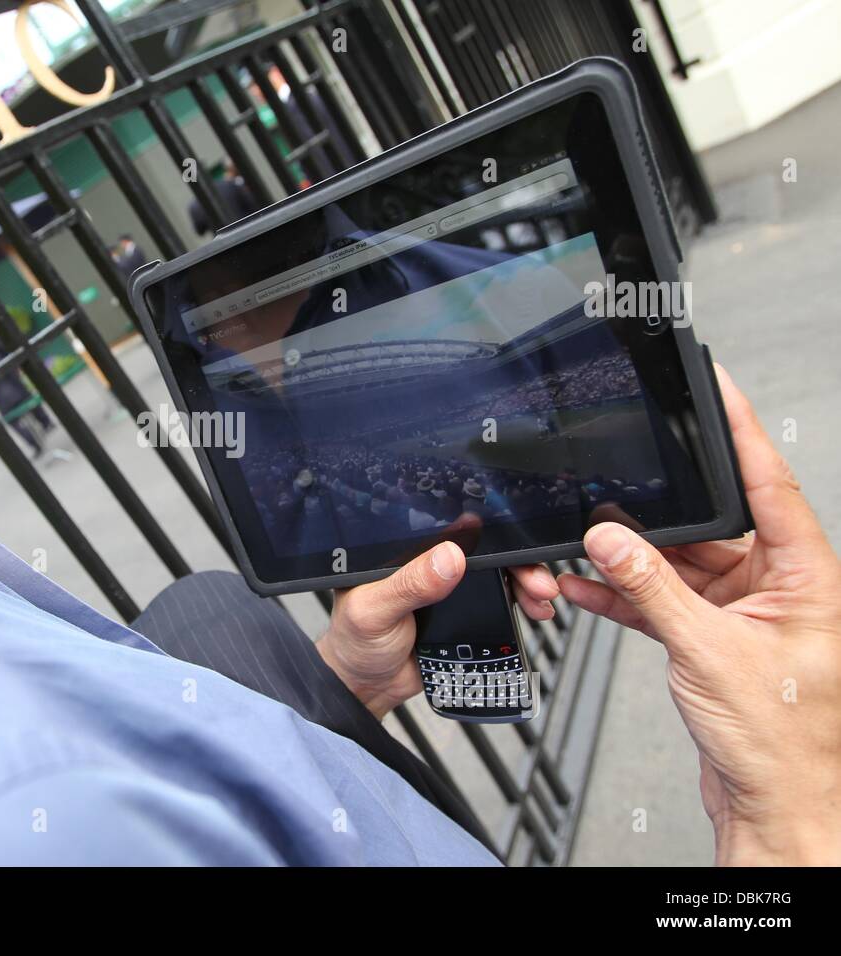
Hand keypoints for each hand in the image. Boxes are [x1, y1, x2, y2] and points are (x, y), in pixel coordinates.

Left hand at [315, 541, 556, 719]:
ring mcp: (449, 591)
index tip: (513, 545)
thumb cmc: (354, 642)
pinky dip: (519, 605)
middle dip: (517, 562)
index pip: (448, 532)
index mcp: (403, 553)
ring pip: (496, 577)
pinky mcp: (463, 616)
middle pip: (482, 552)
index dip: (484, 536)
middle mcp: (428, 565)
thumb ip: (408, 586)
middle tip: (537, 581)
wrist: (366, 688)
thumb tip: (448, 556)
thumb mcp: (376, 610)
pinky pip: (497, 605)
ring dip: (524, 583)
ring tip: (540, 597)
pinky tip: (532, 610)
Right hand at [557, 365, 840, 865]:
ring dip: (633, 560)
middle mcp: (779, 588)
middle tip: (619, 485)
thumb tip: (610, 539)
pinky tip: (587, 588)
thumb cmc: (783, 744)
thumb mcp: (709, 652)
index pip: (769, 484)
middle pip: (713, 524)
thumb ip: (652, 588)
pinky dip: (626, 596)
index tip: (717, 386)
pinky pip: (664, 601)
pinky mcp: (714, 639)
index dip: (741, 431)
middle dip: (660, 512)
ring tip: (587, 545)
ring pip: (680, 563)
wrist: (776, 807)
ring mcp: (745, 613)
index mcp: (806, 577)